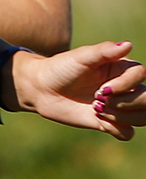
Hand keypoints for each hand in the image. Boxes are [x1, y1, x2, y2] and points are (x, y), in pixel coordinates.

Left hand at [12, 41, 145, 140]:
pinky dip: (117, 130)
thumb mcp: (82, 56)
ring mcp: (119, 106)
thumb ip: (104, 51)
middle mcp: (126, 87)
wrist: (42, 88)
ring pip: (143, 116)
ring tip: (98, 110)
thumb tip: (128, 45)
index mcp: (123, 68)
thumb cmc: (62, 67)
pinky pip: (127, 133)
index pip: (141, 75)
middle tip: (98, 101)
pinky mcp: (108, 123)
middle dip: (125, 103)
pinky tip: (99, 121)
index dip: (124, 84)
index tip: (101, 90)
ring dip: (123, 117)